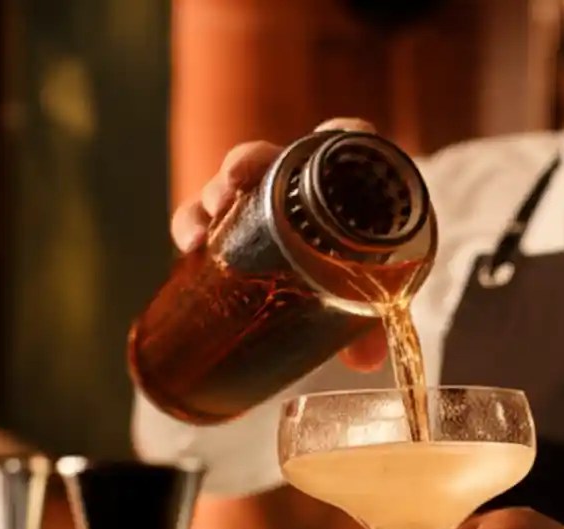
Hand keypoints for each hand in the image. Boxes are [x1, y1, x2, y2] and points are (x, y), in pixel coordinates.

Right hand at [168, 117, 388, 371]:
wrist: (347, 279)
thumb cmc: (370, 272)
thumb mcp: (375, 294)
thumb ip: (374, 323)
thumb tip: (365, 361)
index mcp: (349, 179)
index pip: (347, 138)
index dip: (336, 134)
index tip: (326, 137)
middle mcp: (302, 180)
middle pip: (275, 156)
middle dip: (250, 162)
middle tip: (236, 182)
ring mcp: (265, 199)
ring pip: (234, 183)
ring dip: (214, 194)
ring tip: (204, 221)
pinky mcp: (236, 223)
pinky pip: (208, 215)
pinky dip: (194, 224)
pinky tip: (188, 243)